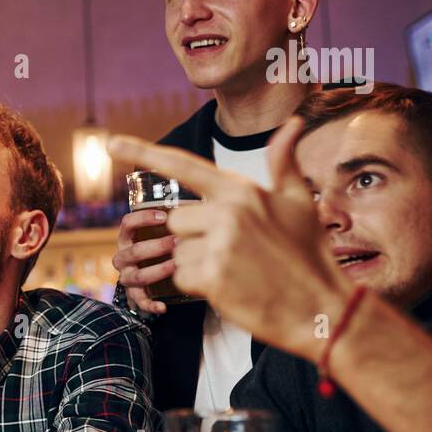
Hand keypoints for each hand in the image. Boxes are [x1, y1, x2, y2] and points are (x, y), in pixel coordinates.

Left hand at [108, 118, 352, 359]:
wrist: (321, 307)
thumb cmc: (308, 254)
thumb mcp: (298, 202)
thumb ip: (284, 161)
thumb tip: (291, 123)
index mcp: (242, 189)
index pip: (183, 165)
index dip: (142, 153)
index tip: (110, 143)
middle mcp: (227, 211)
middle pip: (175, 220)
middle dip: (195, 239)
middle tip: (235, 253)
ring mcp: (219, 243)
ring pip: (177, 250)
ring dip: (196, 264)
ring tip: (235, 271)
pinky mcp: (211, 275)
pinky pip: (179, 276)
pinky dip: (197, 285)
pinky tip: (229, 287)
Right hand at [111, 210, 176, 315]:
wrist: (152, 277)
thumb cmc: (164, 247)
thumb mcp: (164, 231)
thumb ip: (178, 219)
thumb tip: (205, 198)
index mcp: (128, 238)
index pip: (127, 224)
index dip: (142, 219)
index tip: (165, 217)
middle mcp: (124, 257)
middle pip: (132, 252)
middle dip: (155, 247)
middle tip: (177, 243)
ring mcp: (128, 276)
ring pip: (135, 276)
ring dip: (156, 271)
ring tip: (176, 267)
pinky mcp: (135, 295)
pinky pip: (139, 302)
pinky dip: (150, 305)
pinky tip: (164, 307)